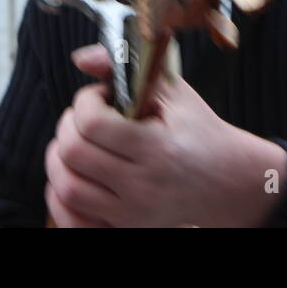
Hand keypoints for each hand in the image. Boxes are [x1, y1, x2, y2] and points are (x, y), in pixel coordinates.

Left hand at [43, 43, 286, 226]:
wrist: (227, 182)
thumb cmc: (199, 132)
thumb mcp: (173, 91)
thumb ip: (128, 68)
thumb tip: (82, 58)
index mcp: (157, 148)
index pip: (92, 123)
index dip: (85, 101)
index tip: (99, 96)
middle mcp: (143, 186)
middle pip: (73, 154)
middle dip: (68, 125)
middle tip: (84, 118)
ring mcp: (133, 213)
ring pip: (66, 188)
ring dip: (59, 159)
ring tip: (76, 143)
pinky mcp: (127, 229)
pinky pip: (73, 218)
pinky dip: (61, 194)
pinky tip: (74, 173)